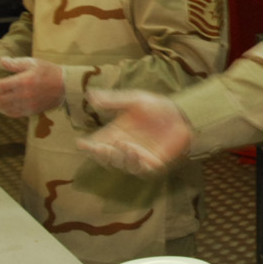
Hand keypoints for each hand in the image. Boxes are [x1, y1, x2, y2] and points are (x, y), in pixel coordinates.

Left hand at [0, 57, 63, 117]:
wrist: (66, 86)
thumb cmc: (48, 71)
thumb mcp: (32, 62)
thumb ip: (15, 63)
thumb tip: (1, 61)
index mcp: (23, 81)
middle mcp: (24, 95)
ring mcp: (27, 105)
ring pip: (5, 108)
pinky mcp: (31, 111)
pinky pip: (14, 113)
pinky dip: (3, 111)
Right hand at [76, 89, 193, 175]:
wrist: (182, 115)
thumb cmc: (158, 106)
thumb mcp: (134, 100)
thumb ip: (113, 101)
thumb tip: (90, 95)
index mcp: (116, 132)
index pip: (97, 142)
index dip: (88, 145)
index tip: (80, 143)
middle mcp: (123, 146)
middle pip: (105, 156)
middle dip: (100, 154)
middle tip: (97, 148)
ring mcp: (136, 156)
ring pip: (120, 163)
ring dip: (117, 156)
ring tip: (120, 144)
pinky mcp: (151, 164)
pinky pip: (139, 168)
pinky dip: (134, 162)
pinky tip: (133, 151)